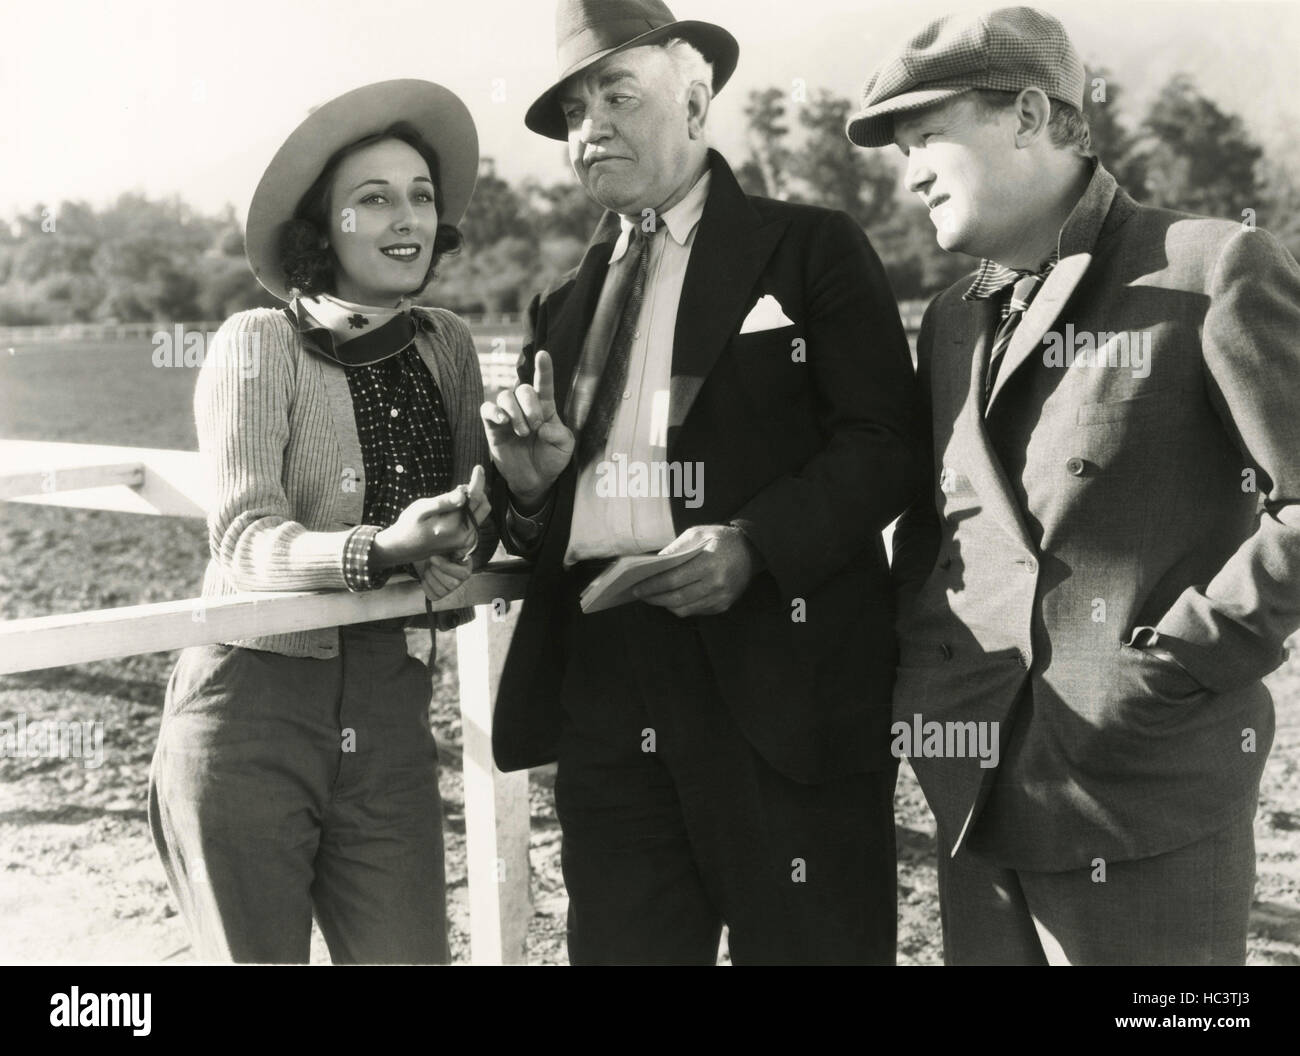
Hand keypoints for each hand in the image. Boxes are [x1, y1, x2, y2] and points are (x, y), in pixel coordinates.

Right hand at [372, 466, 485, 567]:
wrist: (402, 549)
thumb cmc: (408, 526)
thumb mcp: (421, 509)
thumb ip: (444, 502)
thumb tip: (464, 493)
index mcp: (454, 526)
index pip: (474, 499)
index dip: (478, 481)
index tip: (479, 468)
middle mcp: (464, 536)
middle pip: (483, 506)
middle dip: (477, 491)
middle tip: (460, 486)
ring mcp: (466, 541)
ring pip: (480, 514)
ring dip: (473, 502)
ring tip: (453, 498)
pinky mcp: (464, 543)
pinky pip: (474, 521)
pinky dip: (469, 511)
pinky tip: (454, 509)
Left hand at [413, 552, 472, 602]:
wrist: (433, 557)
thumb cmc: (442, 552)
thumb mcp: (450, 547)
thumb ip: (456, 548)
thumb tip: (459, 553)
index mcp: (465, 570)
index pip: (462, 574)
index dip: (446, 566)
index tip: (433, 557)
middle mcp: (459, 582)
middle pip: (451, 584)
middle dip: (436, 571)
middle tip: (430, 561)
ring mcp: (449, 590)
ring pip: (441, 591)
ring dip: (430, 577)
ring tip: (428, 567)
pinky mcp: (438, 595)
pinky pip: (432, 595)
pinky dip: (426, 585)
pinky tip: (426, 576)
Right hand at [480, 351, 574, 507]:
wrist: (535, 481)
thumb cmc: (551, 460)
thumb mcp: (565, 447)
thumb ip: (560, 435)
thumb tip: (543, 427)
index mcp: (545, 408)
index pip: (543, 384)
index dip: (543, 368)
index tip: (543, 354)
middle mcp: (525, 408)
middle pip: (523, 389)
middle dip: (530, 406)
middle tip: (535, 427)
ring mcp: (508, 416)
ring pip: (505, 396)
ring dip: (515, 412)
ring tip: (522, 432)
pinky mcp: (492, 427)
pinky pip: (487, 409)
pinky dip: (493, 411)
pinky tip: (503, 421)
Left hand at [632, 525, 761, 617]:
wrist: (751, 550)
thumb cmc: (720, 539)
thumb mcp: (697, 534)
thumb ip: (675, 549)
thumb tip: (653, 565)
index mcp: (709, 564)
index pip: (673, 580)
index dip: (652, 586)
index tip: (636, 587)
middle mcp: (716, 584)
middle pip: (676, 599)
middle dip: (655, 598)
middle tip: (640, 594)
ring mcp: (721, 597)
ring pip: (685, 609)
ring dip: (666, 604)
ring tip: (654, 597)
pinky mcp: (723, 605)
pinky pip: (696, 611)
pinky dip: (681, 606)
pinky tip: (672, 598)